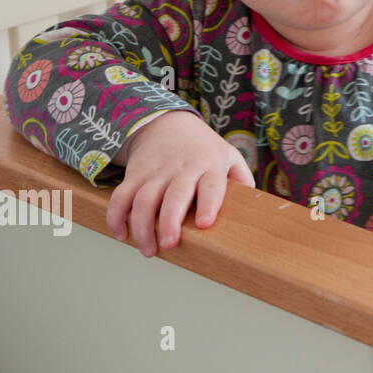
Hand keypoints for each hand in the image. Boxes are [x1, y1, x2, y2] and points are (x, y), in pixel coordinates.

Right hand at [106, 110, 255, 256]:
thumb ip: (242, 180)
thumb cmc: (204, 148)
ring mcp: (156, 171)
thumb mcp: (229, 156)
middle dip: (169, 221)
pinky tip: (121, 234)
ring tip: (147, 250)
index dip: (208, 204)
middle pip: (175, 195)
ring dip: (141, 227)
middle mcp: (183, 168)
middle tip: (169, 244)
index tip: (204, 224)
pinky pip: (121, 196)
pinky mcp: (135, 173)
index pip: (211, 185)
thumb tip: (256, 208)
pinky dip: (116, 216)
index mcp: (210, 165)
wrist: (167, 122)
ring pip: (144, 199)